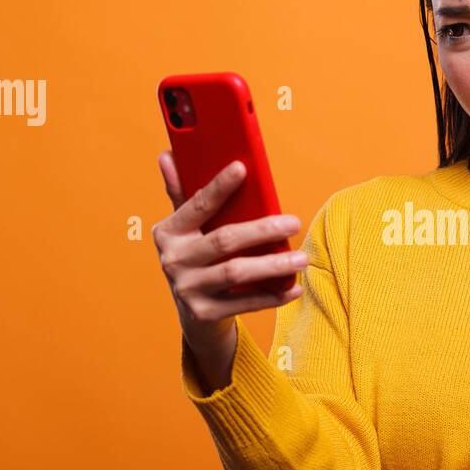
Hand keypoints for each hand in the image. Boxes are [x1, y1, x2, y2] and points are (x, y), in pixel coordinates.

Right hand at [154, 151, 306, 382]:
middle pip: (223, 240)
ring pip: (236, 272)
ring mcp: (187, 289)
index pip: (197, 205)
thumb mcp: (185, 228)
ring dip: (273, 265)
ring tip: (302, 258)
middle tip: (294, 222)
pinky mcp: (204, 314)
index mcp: (168, 232)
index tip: (242, 168)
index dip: (218, 186)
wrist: (193, 312)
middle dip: (262, 230)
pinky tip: (294, 287)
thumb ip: (181, 193)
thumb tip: (167, 155)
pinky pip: (245, 303)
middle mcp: (173, 260)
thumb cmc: (196, 256)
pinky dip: (272, 296)